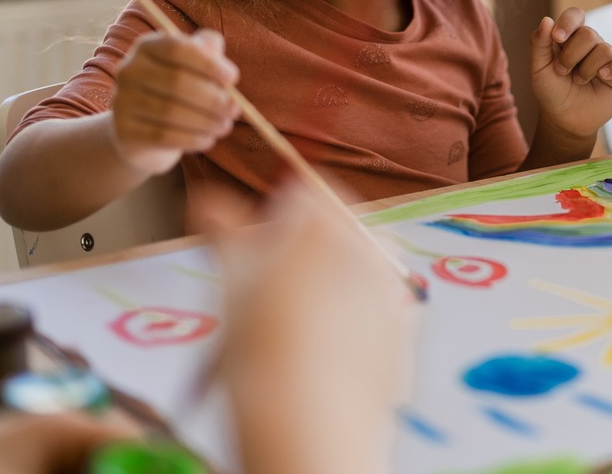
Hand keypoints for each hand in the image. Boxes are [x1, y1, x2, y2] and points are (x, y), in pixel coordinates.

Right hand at [110, 29, 239, 174]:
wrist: (145, 132)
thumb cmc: (179, 91)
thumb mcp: (195, 65)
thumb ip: (209, 49)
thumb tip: (218, 58)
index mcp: (148, 47)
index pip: (177, 48)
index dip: (208, 63)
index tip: (232, 79)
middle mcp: (129, 70)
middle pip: (176, 81)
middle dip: (212, 98)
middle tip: (234, 111)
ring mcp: (122, 101)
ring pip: (170, 112)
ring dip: (206, 121)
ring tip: (225, 126)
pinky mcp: (124, 131)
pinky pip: (163, 136)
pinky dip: (192, 139)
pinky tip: (208, 140)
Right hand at [209, 184, 410, 473]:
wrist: (311, 420)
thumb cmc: (262, 346)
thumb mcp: (232, 282)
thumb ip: (223, 232)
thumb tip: (204, 200)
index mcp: (321, 221)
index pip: (303, 191)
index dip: (277, 212)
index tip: (258, 240)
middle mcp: (364, 243)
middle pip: (336, 225)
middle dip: (308, 243)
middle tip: (275, 283)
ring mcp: (392, 282)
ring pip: (361, 262)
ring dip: (336, 273)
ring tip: (300, 317)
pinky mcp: (407, 324)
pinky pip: (382, 302)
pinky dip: (360, 311)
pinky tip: (330, 344)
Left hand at [529, 8, 611, 142]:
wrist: (563, 120)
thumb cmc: (551, 92)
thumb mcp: (538, 68)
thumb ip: (539, 44)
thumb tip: (547, 20)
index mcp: (571, 37)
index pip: (576, 15)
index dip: (568, 22)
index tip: (557, 38)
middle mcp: (592, 45)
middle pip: (589, 34)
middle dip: (571, 55)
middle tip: (562, 72)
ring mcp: (609, 59)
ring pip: (605, 49)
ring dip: (587, 69)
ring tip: (579, 81)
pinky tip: (603, 76)